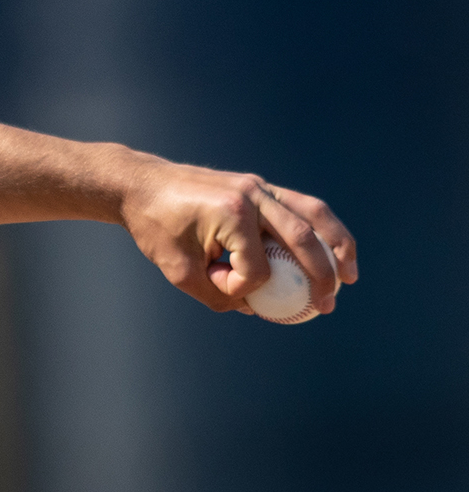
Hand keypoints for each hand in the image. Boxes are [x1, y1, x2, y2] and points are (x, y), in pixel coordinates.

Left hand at [119, 160, 358, 314]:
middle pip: (301, 240)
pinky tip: (331, 250)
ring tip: (350, 276)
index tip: (219, 287)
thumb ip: (216, 294)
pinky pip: (301, 206)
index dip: (241, 288)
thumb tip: (254, 308)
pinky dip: (321, 228)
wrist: (141, 184)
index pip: (254, 268)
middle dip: (322, 277)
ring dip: (338, 247)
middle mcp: (251, 196)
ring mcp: (258, 186)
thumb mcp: (178, 269)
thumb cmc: (155, 226)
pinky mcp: (258, 185)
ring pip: (313, 216)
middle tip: (328, 305)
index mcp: (231, 214)